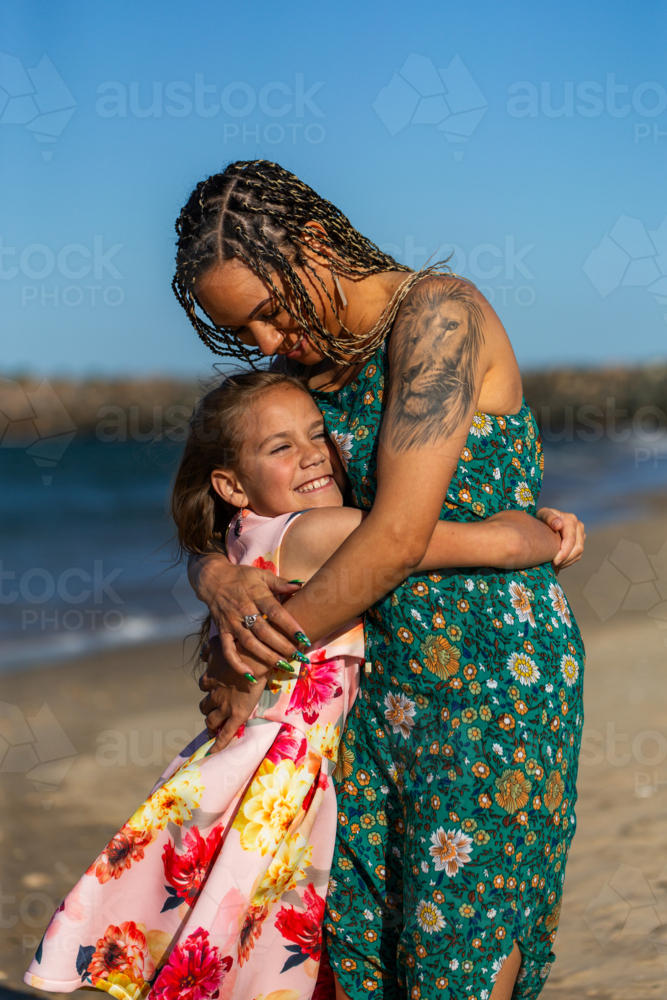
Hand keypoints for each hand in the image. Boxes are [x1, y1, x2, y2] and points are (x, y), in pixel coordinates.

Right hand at [191, 552, 304, 676]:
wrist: (213, 578)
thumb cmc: (242, 576)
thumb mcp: (261, 574)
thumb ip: (280, 582)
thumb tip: (301, 584)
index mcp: (256, 595)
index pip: (275, 612)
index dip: (289, 626)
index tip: (304, 638)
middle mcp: (244, 610)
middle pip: (264, 631)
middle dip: (282, 646)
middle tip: (299, 656)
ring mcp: (232, 622)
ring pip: (249, 643)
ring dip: (266, 656)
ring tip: (283, 666)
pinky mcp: (222, 631)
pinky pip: (228, 651)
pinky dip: (237, 664)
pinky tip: (251, 676)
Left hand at [199, 637, 267, 750]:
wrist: (254, 657)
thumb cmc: (238, 647)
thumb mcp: (218, 644)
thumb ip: (208, 649)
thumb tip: (203, 654)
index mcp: (211, 678)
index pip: (204, 686)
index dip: (208, 689)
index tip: (212, 689)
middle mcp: (214, 693)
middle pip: (205, 705)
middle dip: (208, 708)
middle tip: (214, 710)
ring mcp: (224, 706)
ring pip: (211, 720)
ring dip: (211, 724)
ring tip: (214, 729)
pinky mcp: (236, 716)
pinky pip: (224, 734)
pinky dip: (218, 745)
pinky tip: (212, 752)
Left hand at [536, 507, 585, 570]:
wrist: (545, 521)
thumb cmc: (542, 518)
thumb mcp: (542, 514)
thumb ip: (549, 518)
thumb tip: (559, 525)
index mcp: (571, 519)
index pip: (571, 540)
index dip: (564, 553)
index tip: (554, 561)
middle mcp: (579, 526)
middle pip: (577, 548)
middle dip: (565, 559)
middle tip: (552, 566)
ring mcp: (581, 535)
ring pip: (578, 554)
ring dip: (566, 562)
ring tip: (553, 566)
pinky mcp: (579, 543)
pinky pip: (577, 556)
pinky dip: (567, 562)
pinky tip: (557, 564)